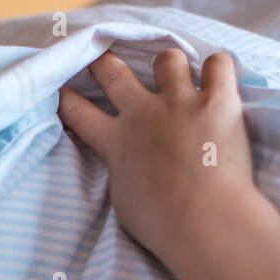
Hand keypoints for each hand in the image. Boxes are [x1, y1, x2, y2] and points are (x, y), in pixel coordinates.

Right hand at [58, 49, 255, 271]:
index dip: (65, 96)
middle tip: (104, 57)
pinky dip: (218, 70)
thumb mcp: (123, 198)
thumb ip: (122, 168)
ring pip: (167, 59)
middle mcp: (143, 114)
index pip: (78, 112)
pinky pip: (218, 63)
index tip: (61, 86)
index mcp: (115, 143)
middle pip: (113, 71)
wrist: (203, 221)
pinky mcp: (218, 100)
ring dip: (170, 66)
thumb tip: (128, 158)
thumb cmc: (161, 223)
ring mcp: (180, 102)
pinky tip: (218, 80)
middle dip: (104, 61)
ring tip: (178, 77)